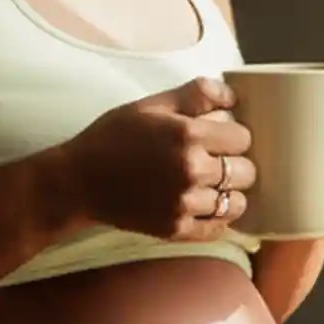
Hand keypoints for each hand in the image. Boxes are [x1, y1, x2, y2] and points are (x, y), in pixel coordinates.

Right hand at [56, 78, 256, 240]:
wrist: (77, 181)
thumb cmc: (113, 137)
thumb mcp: (151, 105)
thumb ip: (195, 95)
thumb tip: (233, 95)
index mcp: (188, 135)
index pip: (243, 138)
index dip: (234, 136)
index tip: (221, 137)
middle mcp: (191, 171)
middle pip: (246, 171)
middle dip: (236, 164)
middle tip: (218, 161)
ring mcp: (185, 204)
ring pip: (237, 202)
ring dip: (230, 193)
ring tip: (212, 184)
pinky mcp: (176, 229)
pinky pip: (218, 228)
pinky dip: (219, 218)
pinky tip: (205, 205)